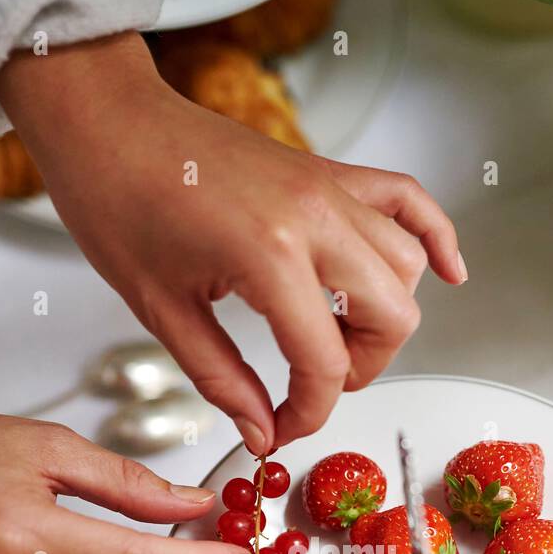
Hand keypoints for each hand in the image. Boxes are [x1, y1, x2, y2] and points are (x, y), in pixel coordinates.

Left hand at [0, 34, 463, 453]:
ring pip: (407, 268)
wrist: (107, 123)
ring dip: (385, 317)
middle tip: (311, 385)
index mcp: (269, 254)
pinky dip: (434, 239)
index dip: (309, 412)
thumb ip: (223, 379)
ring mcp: (330, 188)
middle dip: (358, 369)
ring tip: (335, 337)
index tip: (282, 428)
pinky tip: (445, 273)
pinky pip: (411, 201)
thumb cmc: (119, 199)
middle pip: (391, 317)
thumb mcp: (162, 311)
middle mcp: (315, 216)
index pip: (325, 361)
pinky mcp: (330, 173)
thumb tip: (261, 429)